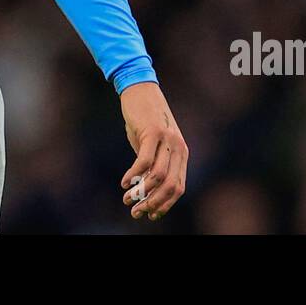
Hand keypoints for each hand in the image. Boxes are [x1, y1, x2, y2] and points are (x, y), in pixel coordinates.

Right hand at [119, 81, 187, 220]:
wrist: (140, 89)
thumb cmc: (144, 119)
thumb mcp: (151, 144)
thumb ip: (152, 164)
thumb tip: (144, 190)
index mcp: (181, 153)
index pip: (179, 187)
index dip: (165, 204)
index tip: (150, 215)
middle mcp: (178, 148)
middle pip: (170, 186)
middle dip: (152, 203)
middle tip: (136, 212)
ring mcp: (168, 139)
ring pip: (157, 176)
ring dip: (141, 192)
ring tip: (127, 199)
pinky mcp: (153, 132)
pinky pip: (144, 161)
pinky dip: (133, 175)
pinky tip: (123, 182)